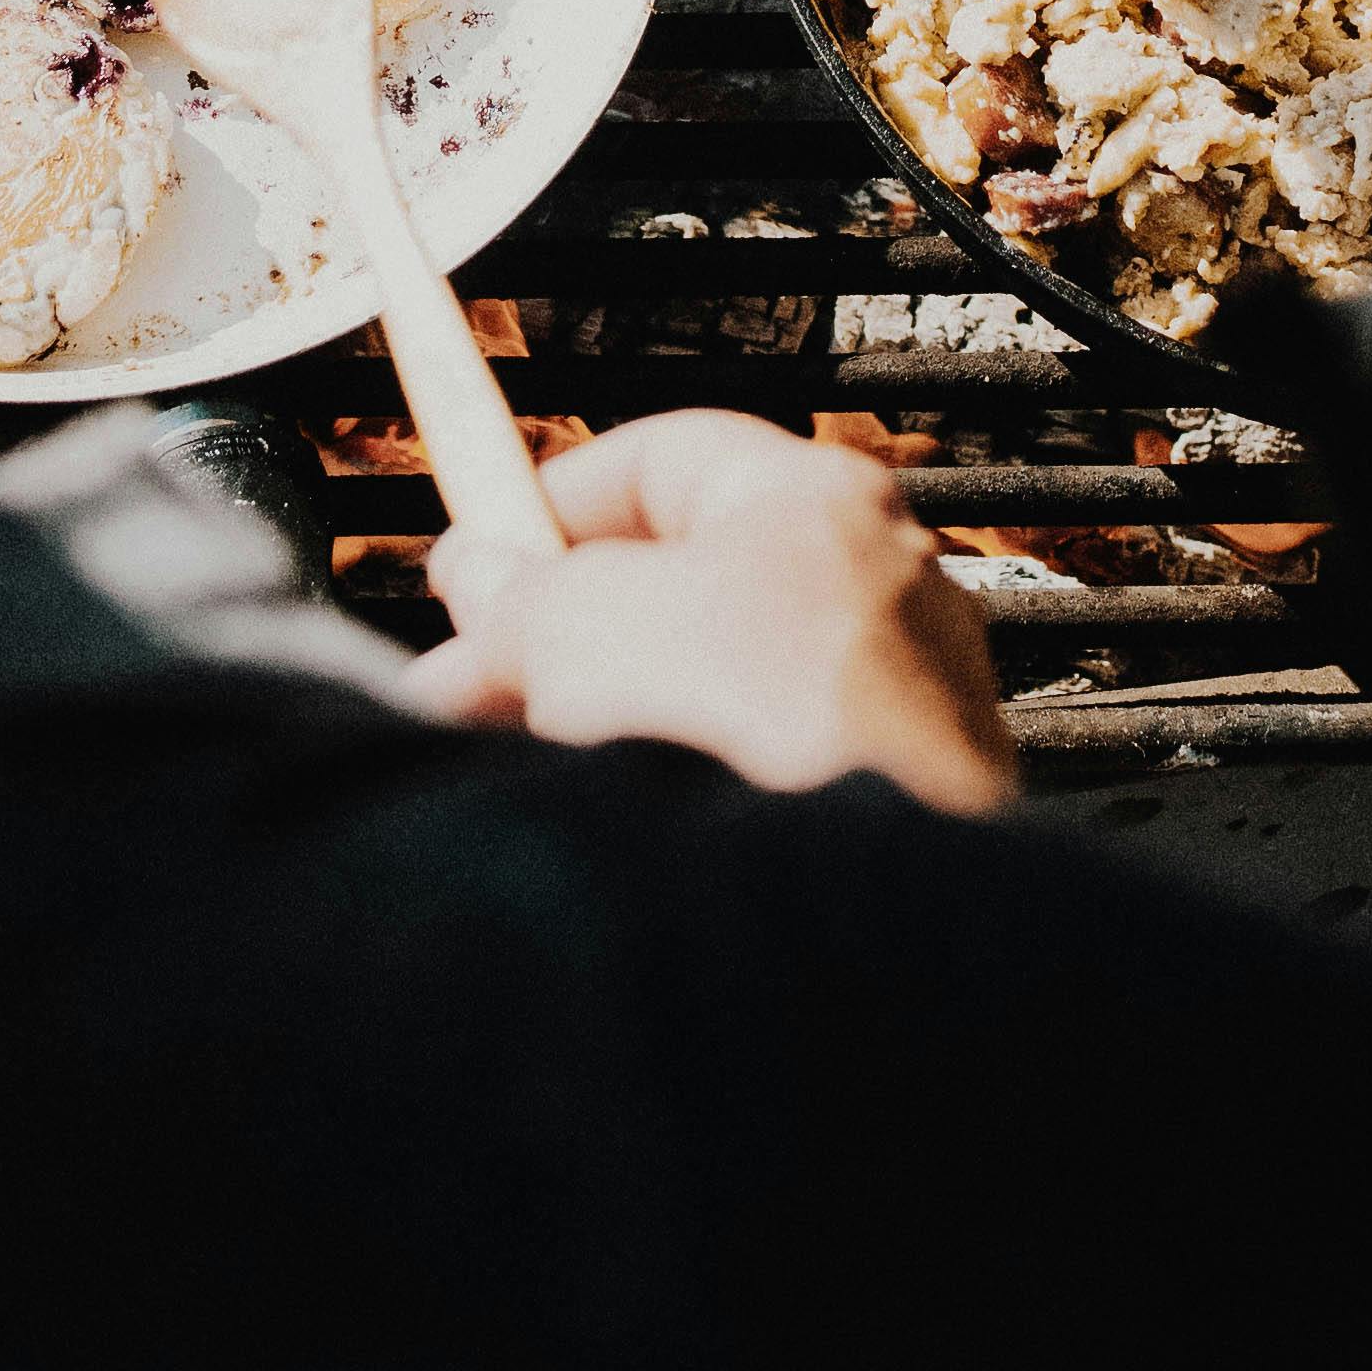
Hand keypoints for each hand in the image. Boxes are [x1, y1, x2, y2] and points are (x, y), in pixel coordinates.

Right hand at [397, 411, 1016, 813]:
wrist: (848, 909)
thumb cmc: (743, 732)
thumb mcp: (573, 630)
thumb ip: (515, 595)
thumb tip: (478, 578)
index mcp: (818, 498)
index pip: (660, 461)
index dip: (549, 506)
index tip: (477, 565)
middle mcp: (878, 589)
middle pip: (686, 584)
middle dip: (566, 637)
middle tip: (475, 683)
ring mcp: (896, 707)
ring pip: (720, 688)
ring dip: (610, 721)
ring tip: (523, 768)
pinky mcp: (887, 809)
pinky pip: (761, 774)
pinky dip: (682, 790)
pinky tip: (615, 828)